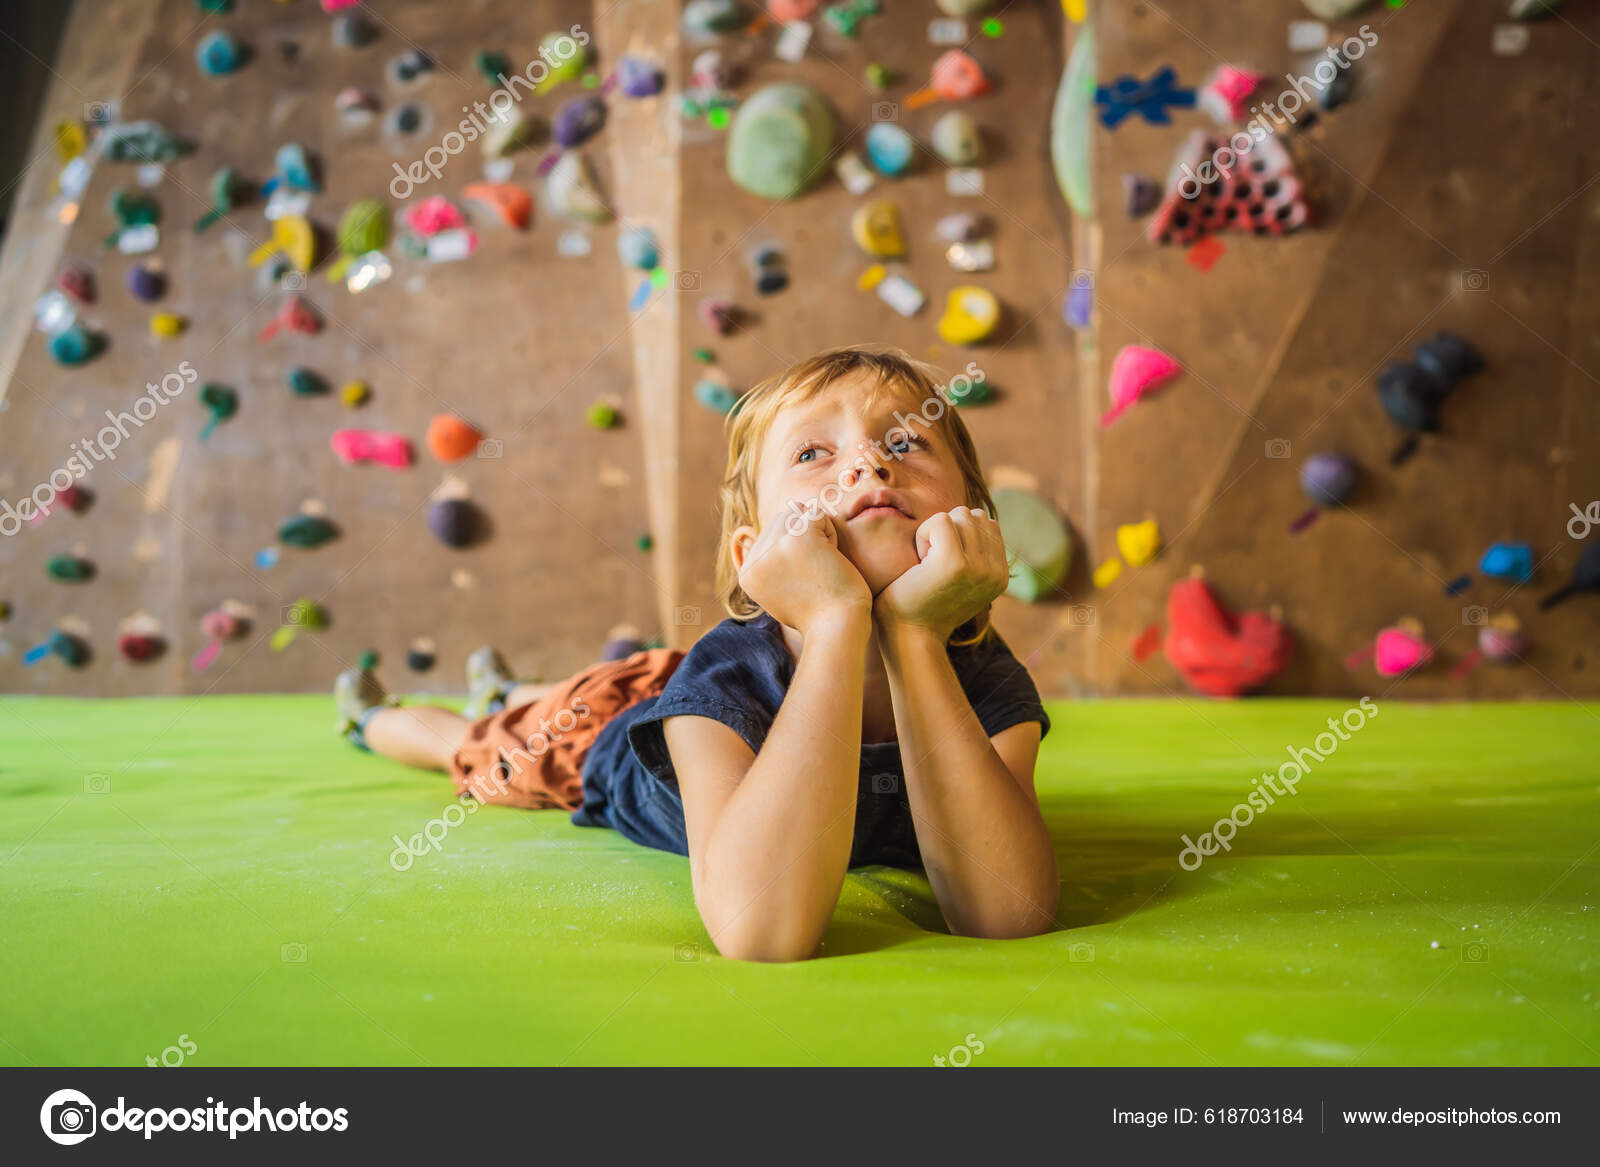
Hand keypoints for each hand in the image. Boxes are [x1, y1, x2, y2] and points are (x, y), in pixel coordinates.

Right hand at [737, 508, 871, 635]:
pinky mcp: (798, 537)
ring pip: (796, 512)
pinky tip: (831, 558)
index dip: (794, 550)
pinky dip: (830, 533)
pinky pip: (816, 514)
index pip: (769, 536)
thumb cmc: (818, 613)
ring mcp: (774, 546)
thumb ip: (771, 566)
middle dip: (805, 537)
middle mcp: (755, 559)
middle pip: (781, 519)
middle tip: (817, 570)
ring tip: (822, 563)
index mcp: (748, 573)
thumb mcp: (781, 593)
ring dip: (817, 533)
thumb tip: (768, 536)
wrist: (837, 628)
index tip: (805, 580)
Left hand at [874, 506, 1007, 641]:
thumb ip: (977, 553)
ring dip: (935, 533)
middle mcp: (995, 572)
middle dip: (949, 531)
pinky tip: (919, 563)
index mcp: (1000, 576)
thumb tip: (978, 516)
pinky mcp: (955, 564)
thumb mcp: (963, 580)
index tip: (944, 565)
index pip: (987, 524)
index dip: (959, 535)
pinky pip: (940, 520)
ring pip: (958, 516)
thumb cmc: (925, 605)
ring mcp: (978, 568)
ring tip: (927, 563)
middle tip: (932, 564)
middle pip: (973, 516)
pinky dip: (923, 535)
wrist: (909, 636)